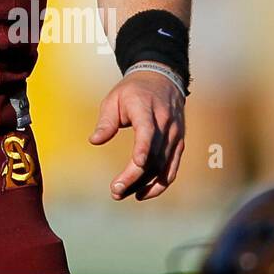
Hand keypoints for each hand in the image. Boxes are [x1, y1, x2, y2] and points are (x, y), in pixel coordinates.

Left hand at [88, 69, 184, 200]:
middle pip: (153, 155)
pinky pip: (171, 169)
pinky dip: (160, 184)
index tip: (137, 163)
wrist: (162, 79)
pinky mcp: (179, 144)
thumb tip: (95, 141)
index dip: (144, 147)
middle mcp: (165, 123)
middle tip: (115, 191)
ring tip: (122, 193)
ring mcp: (175, 135)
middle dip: (135, 176)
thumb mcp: (114, 99)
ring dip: (145, 184)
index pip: (148, 130)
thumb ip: (106, 121)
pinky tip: (142, 193)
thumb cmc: (132, 91)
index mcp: (146, 109)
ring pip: (163, 166)